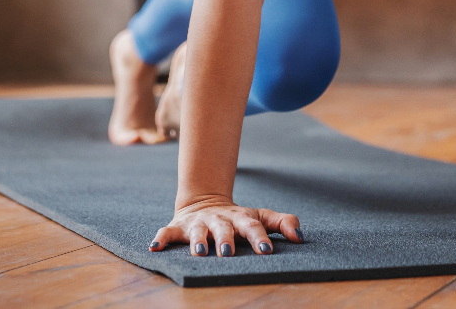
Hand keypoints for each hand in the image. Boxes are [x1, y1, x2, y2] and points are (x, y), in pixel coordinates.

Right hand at [149, 195, 304, 256]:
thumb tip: (301, 237)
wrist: (205, 202)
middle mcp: (219, 220)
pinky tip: (155, 247)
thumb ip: (282, 223)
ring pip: (197, 231)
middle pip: (223, 229)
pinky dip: (161, 238)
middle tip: (228, 253)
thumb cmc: (239, 218)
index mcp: (240, 218)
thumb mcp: (260, 216)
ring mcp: (198, 223)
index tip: (268, 251)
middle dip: (225, 240)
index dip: (260, 238)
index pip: (253, 226)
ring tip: (199, 252)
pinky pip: (167, 232)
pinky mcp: (178, 227)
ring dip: (197, 241)